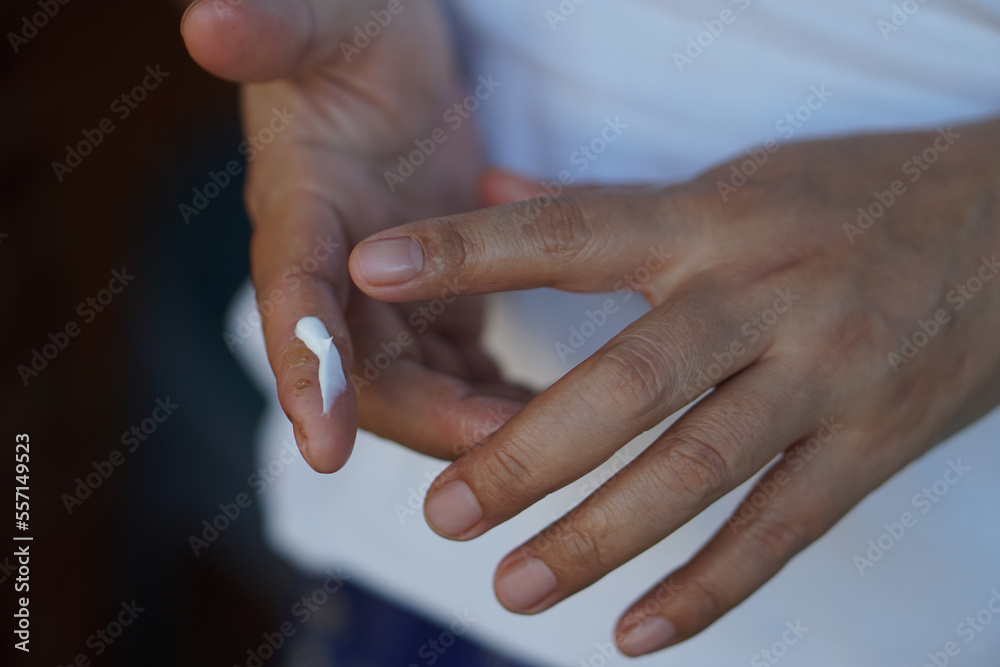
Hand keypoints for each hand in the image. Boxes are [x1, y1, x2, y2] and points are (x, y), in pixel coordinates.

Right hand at [182, 0, 527, 471]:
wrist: (391, 64)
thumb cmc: (353, 36)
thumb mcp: (327, 21)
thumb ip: (278, 28)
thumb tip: (208, 21)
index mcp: (302, 209)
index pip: (292, 295)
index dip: (305, 368)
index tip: (324, 445)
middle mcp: (339, 272)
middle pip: (365, 368)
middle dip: (425, 416)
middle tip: (502, 449)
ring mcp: (389, 296)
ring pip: (419, 384)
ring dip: (470, 423)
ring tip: (543, 448)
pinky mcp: (436, 302)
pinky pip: (460, 369)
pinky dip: (495, 398)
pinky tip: (547, 421)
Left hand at [349, 119, 999, 653]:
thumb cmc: (859, 194)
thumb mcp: (738, 174)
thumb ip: (606, 197)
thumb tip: (491, 190)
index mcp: (713, 221)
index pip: (568, 232)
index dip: (467, 249)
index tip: (373, 270)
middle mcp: (762, 297)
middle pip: (630, 383)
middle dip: (529, 453)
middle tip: (444, 509)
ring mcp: (825, 376)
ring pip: (699, 469)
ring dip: (602, 537)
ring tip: (511, 585)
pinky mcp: (874, 443)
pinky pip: (784, 529)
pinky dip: (710, 588)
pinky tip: (637, 634)